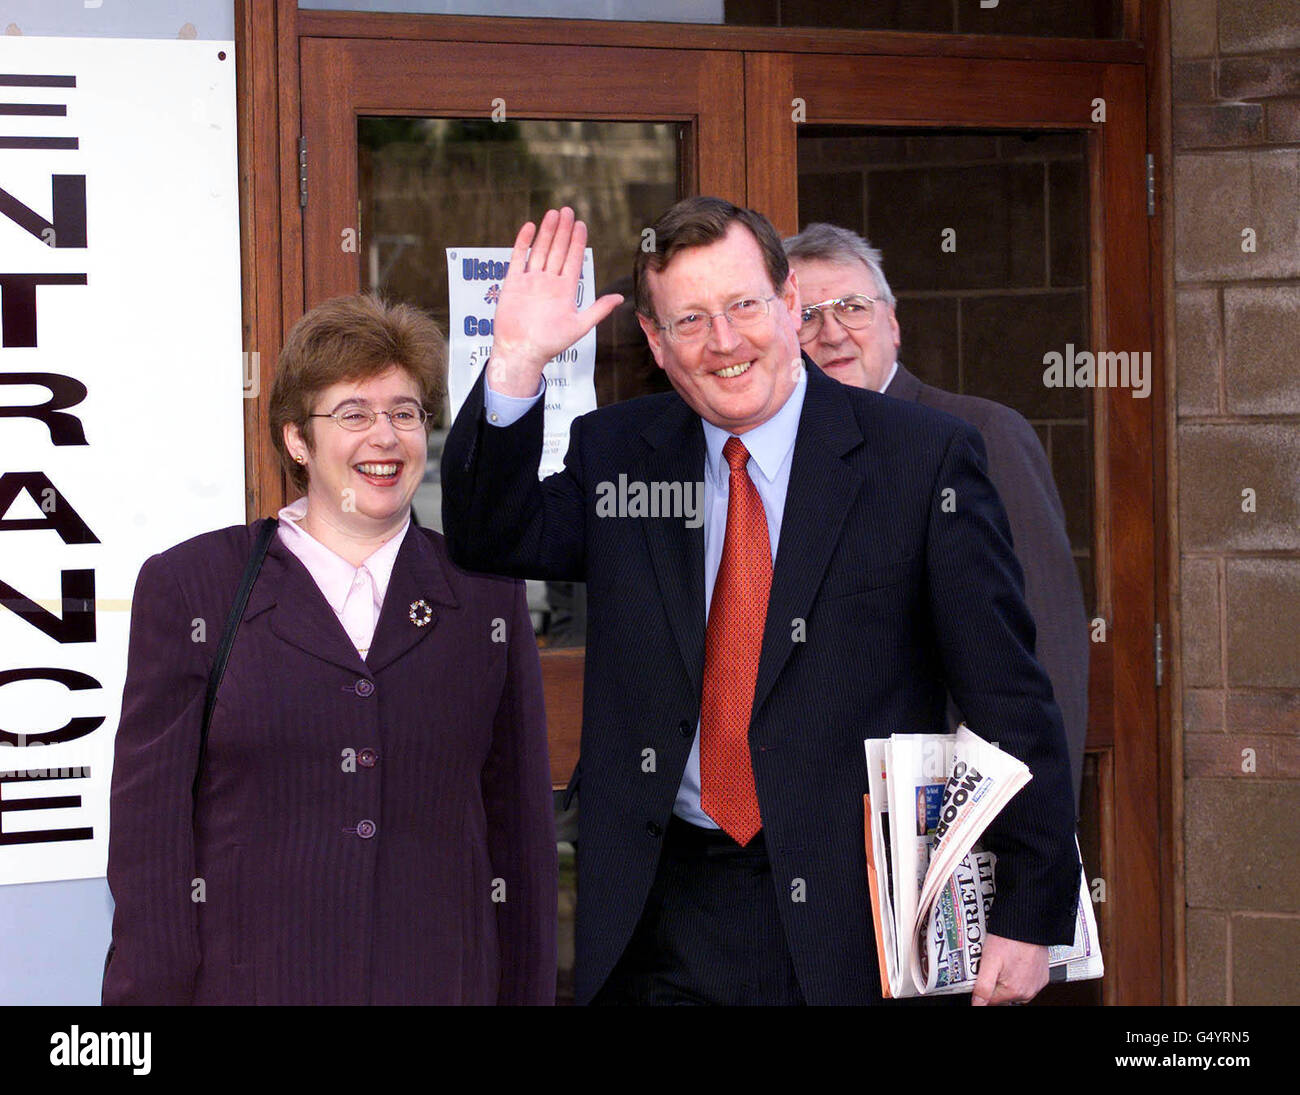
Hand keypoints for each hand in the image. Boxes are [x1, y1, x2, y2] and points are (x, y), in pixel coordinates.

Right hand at [486, 207, 623, 395]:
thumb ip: (598, 310)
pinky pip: (518, 259)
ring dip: (547, 232)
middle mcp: (548, 282)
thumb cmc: (551, 344)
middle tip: (568, 210)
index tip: (581, 224)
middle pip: (558, 250)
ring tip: (553, 213)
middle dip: (563, 230)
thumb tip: (619, 298)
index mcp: (565, 290)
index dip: (577, 242)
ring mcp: (531, 281)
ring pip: (540, 250)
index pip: (573, 260)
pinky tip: (530, 227)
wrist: (522, 352)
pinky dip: (523, 243)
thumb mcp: (580, 326)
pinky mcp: (513, 283)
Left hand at [970, 933, 1047, 1004]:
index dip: (981, 985)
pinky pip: (1026, 980)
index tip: (980, 972)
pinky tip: (1014, 959)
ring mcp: (1036, 984)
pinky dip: (1018, 973)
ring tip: (1003, 958)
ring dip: (1006, 977)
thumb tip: (977, 1005)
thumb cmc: (1009, 939)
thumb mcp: (989, 962)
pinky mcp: (1042, 976)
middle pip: (1002, 994)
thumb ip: (982, 987)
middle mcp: (1027, 992)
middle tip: (992, 962)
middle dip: (994, 981)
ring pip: (1013, 987)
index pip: (989, 1000)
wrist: (1028, 924)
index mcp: (1014, 991)